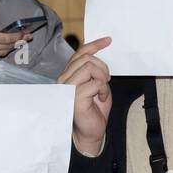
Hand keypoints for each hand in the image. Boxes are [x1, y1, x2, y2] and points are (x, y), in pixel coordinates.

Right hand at [0, 28, 30, 60]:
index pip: (6, 38)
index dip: (16, 36)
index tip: (24, 33)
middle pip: (7, 46)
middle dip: (19, 41)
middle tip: (28, 36)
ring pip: (3, 52)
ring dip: (12, 47)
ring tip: (20, 42)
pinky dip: (4, 51)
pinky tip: (7, 48)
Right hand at [58, 36, 112, 156]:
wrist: (92, 132)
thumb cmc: (94, 110)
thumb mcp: (98, 85)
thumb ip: (95, 70)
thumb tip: (100, 53)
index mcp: (68, 75)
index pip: (79, 53)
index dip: (94, 45)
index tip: (108, 40)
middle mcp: (64, 79)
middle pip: (86, 58)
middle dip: (103, 67)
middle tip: (107, 81)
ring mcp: (67, 88)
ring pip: (89, 67)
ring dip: (102, 78)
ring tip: (102, 91)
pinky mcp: (74, 97)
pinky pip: (95, 83)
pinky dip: (103, 90)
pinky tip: (101, 98)